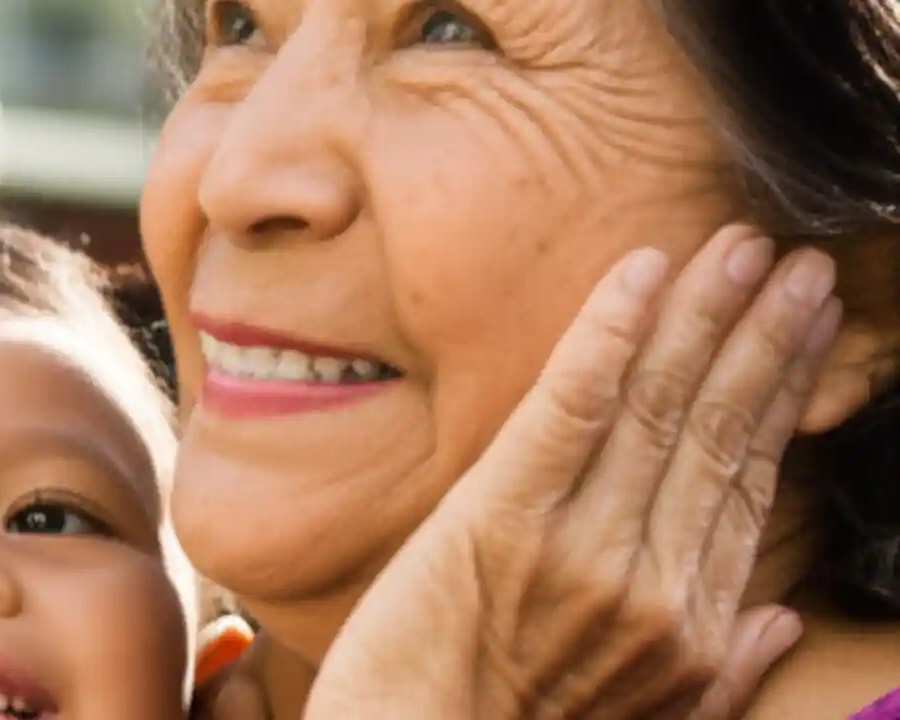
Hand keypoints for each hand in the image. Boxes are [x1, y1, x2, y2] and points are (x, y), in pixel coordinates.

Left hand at [305, 226, 838, 718]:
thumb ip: (719, 671)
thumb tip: (783, 620)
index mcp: (690, 623)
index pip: (749, 478)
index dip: (783, 395)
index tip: (810, 330)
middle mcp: (652, 580)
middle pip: (719, 430)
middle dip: (763, 337)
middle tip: (794, 262)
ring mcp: (579, 545)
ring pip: (658, 407)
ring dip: (706, 316)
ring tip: (742, 248)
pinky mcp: (498, 516)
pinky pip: (569, 407)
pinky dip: (609, 334)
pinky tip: (644, 272)